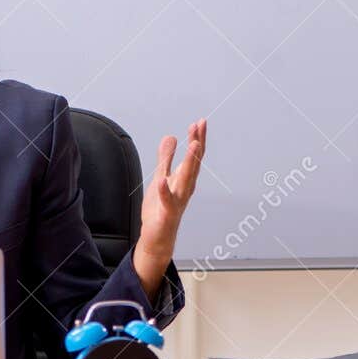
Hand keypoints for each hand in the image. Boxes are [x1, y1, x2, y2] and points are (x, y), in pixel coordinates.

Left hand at [133, 118, 205, 291]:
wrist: (157, 236)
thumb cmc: (160, 208)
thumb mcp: (161, 177)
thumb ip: (165, 158)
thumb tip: (171, 137)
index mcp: (184, 179)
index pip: (194, 156)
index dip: (197, 138)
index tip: (199, 122)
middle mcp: (185, 188)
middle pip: (194, 163)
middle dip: (198, 143)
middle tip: (201, 125)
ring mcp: (178, 201)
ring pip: (186, 179)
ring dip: (190, 162)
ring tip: (193, 145)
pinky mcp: (166, 213)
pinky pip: (167, 201)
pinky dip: (166, 192)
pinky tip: (163, 181)